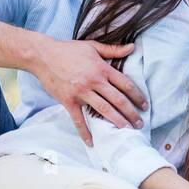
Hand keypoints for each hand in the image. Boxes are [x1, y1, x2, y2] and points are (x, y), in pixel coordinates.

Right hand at [30, 37, 146, 146]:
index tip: (144, 105)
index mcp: (102, 69)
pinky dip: (85, 132)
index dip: (137, 96)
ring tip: (126, 130)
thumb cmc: (69, 50)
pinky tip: (92, 142)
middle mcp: (94, 81)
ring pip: (103, 110)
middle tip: (140, 123)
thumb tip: (132, 47)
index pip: (125, 84)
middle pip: (117, 100)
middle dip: (131, 113)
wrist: (43, 56)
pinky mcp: (68, 101)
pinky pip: (78, 119)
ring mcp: (81, 92)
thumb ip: (114, 49)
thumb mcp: (93, 46)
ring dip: (116, 121)